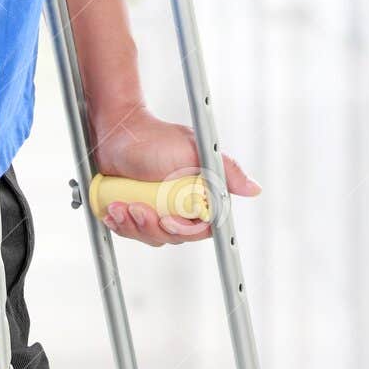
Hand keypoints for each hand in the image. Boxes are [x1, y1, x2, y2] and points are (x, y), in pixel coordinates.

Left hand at [90, 102, 261, 247]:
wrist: (117, 131)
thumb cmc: (155, 137)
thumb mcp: (193, 150)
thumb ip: (225, 171)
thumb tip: (254, 189)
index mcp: (198, 195)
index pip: (200, 229)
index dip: (184, 230)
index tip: (168, 220)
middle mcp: (179, 205)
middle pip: (173, 236)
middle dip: (152, 226)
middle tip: (137, 206)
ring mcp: (155, 209)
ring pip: (151, 237)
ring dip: (133, 225)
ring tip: (121, 204)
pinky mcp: (134, 211)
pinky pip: (130, 231)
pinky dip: (120, 223)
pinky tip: (113, 209)